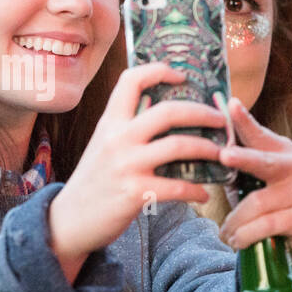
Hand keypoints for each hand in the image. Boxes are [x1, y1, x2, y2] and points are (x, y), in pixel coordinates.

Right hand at [48, 63, 222, 280]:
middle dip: (202, 113)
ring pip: (179, 146)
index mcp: (110, 122)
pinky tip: (204, 193)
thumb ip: (125, 126)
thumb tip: (158, 105)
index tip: (182, 75)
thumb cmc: (93, 182)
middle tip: (220, 119)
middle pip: (168, 111)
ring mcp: (127, 165)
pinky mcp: (136, 193)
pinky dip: (197, 191)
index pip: (131, 80)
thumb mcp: (102, 145)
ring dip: (208, 149)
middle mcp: (117, 139)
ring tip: (221, 153)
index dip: (159, 70)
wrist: (70, 220)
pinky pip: (178, 186)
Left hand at [216, 97, 291, 288]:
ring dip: (234, 221)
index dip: (245, 120)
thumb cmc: (267, 203)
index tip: (230, 104)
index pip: (258, 134)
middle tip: (223, 155)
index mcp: (281, 150)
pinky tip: (235, 241)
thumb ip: (235, 161)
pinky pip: (268, 224)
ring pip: (258, 203)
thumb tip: (204, 144)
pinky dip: (246, 235)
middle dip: (242, 158)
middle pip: (263, 162)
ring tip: (224, 233)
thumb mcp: (250, 179)